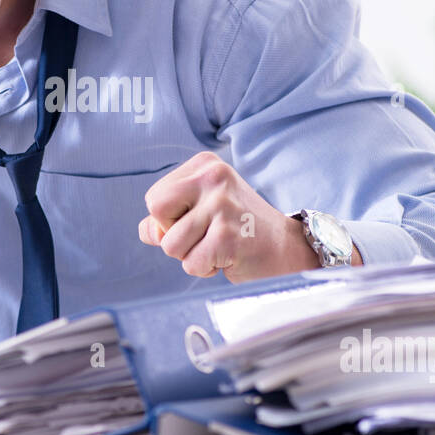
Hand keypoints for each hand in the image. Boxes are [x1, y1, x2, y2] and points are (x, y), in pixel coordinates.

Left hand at [138, 151, 357, 282]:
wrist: (285, 248)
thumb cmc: (238, 229)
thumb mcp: (200, 211)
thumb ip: (166, 218)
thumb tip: (148, 231)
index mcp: (204, 165)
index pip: (155, 197)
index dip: (168, 220)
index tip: (198, 221)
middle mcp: (213, 176)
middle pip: (157, 212)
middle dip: (173, 236)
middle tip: (204, 235)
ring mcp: (222, 204)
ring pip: (171, 245)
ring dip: (191, 256)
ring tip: (218, 245)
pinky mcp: (228, 234)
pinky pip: (192, 264)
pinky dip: (206, 268)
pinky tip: (228, 256)